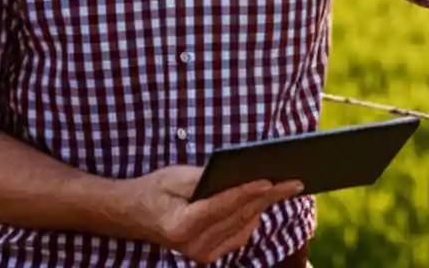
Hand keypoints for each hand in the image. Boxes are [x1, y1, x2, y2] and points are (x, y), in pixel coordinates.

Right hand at [116, 166, 303, 262]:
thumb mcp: (177, 176)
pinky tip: (266, 199)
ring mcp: (202, 254)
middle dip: (268, 196)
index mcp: (181, 225)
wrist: (135, 214)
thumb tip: (241, 173)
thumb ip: (206, 178)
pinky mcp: (210, 255)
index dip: (247, 192)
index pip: (221, 206)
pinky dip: (254, 215)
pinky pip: (241, 234)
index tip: (270, 180)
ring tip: (287, 185)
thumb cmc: (157, 190)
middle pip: (239, 216)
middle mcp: (193, 246)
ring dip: (265, 205)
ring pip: (244, 226)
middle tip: (293, 180)